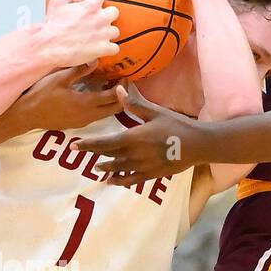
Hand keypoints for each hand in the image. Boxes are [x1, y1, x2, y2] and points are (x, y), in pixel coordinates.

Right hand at [11, 64, 121, 134]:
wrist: (27, 115)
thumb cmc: (42, 95)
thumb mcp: (60, 78)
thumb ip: (79, 70)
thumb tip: (96, 59)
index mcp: (86, 103)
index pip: (114, 97)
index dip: (122, 87)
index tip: (123, 76)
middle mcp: (89, 116)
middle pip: (115, 109)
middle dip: (121, 97)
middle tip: (119, 83)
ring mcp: (83, 122)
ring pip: (106, 114)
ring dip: (111, 102)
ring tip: (107, 87)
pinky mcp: (77, 124)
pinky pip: (96, 116)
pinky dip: (101, 107)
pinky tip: (94, 96)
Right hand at [39, 0, 119, 67]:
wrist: (50, 46)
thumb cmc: (52, 27)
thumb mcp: (57, 1)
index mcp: (90, 6)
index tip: (89, 4)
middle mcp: (100, 18)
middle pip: (114, 12)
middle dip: (106, 15)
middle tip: (97, 21)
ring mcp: (103, 34)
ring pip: (115, 31)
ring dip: (107, 33)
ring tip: (97, 37)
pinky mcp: (103, 49)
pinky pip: (115, 48)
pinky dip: (108, 49)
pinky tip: (101, 49)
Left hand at [77, 82, 203, 183]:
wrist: (196, 145)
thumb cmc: (176, 125)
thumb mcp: (155, 112)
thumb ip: (135, 104)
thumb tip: (118, 89)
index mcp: (133, 138)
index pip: (104, 142)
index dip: (88, 144)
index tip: (74, 146)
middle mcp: (134, 155)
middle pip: (108, 156)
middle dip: (94, 154)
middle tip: (79, 154)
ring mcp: (142, 167)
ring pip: (118, 169)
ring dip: (106, 168)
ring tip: (97, 168)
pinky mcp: (150, 174)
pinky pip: (131, 180)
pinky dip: (120, 181)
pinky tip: (112, 182)